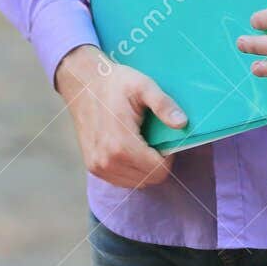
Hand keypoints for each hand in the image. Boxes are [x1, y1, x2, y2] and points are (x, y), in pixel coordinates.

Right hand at [54, 45, 185, 188]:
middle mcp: (107, 162)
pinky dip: (131, 169)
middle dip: (156, 162)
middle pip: (149, 179)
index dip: (167, 156)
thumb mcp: (143, 86)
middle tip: (151, 139)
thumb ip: (163, 105)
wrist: (83, 84)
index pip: (158, 171)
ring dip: (144, 167)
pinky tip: (128, 149)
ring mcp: (98, 167)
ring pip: (136, 182)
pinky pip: (122, 180)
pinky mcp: (93, 167)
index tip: (162, 138)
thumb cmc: (115, 83)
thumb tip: (182, 123)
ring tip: (139, 142)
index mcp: (121, 145)